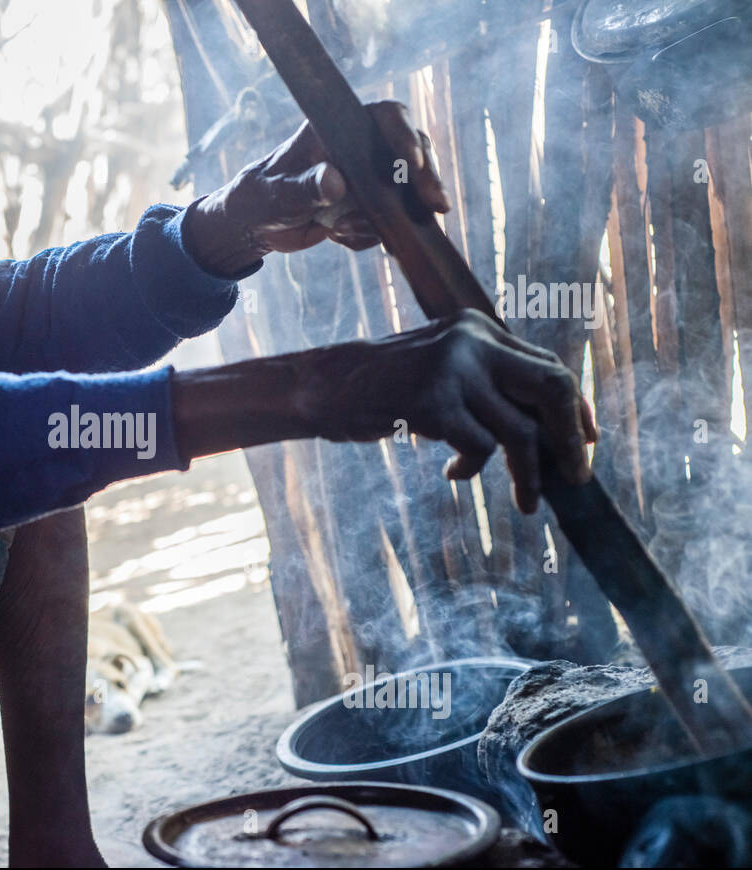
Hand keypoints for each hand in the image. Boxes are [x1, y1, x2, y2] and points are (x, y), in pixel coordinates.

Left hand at [182, 101, 450, 276]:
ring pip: (406, 191)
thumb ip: (303, 188)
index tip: (414, 161)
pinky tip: (338, 238)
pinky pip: (385, 223)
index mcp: (338, 130)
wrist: (254, 227)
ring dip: (388, 217)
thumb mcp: (276, 194)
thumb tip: (335, 183)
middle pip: (411, 153)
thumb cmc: (258, 197)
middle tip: (436, 206)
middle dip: (426, 179)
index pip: (385, 117)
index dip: (405, 134)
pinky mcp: (365, 209)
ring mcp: (366, 180)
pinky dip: (369, 236)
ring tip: (343, 230)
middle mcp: (359, 150)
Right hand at [293, 310, 596, 512]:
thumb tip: (544, 426)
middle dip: (572, 439)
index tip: (585, 443)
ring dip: (529, 474)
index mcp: (479, 328)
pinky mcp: (432, 402)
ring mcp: (452, 370)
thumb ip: (485, 382)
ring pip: (520, 431)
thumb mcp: (440, 368)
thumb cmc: (382, 386)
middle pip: (552, 388)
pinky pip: (478, 448)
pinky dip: (471, 469)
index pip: (549, 366)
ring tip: (526, 502)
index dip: (576, 410)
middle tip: (578, 477)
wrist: (323, 385)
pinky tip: (451, 474)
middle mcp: (472, 341)